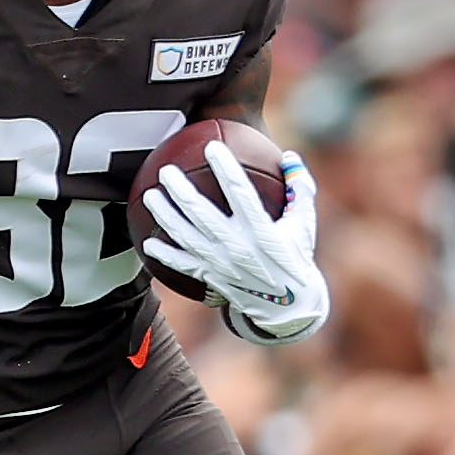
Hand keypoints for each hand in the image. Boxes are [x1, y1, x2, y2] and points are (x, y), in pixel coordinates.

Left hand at [140, 141, 330, 344]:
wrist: (289, 308)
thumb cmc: (297, 257)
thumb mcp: (305, 224)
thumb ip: (300, 188)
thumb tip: (290, 156)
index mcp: (262, 231)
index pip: (239, 192)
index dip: (225, 168)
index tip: (212, 147)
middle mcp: (238, 247)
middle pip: (201, 213)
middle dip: (180, 190)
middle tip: (166, 170)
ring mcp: (221, 265)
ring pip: (186, 237)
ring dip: (165, 216)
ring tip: (149, 195)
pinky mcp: (212, 278)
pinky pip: (183, 265)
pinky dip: (165, 255)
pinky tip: (148, 243)